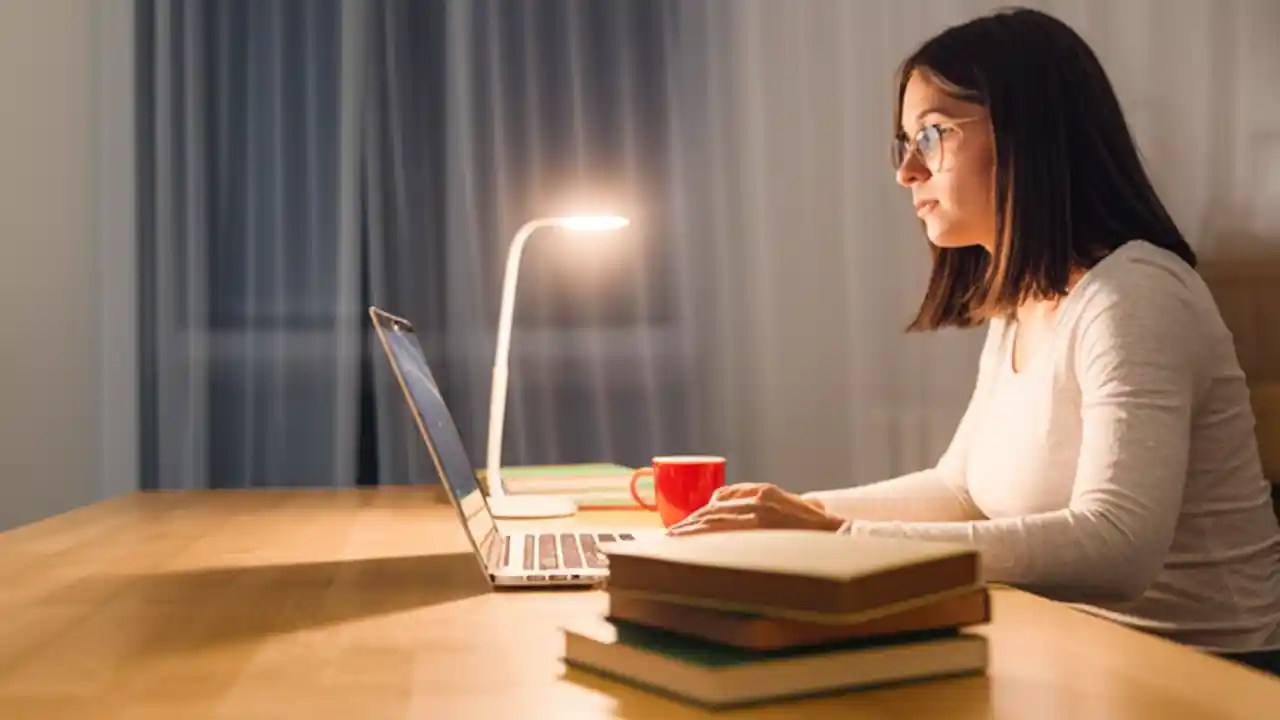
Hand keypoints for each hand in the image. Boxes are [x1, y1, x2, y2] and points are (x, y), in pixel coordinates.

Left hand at [666, 483, 845, 535]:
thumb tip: (753, 511)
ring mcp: (756, 515)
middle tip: (673, 534)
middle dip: (692, 521)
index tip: (692, 520)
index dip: (705, 510)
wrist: (841, 538)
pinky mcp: (757, 531)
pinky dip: (702, 538)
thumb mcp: (795, 507)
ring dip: (690, 530)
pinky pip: (721, 535)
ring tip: (674, 540)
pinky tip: (688, 544)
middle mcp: (757, 499)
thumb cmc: (818, 529)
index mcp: (765, 491)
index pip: (724, 496)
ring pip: (712, 521)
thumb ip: (773, 507)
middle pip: (713, 509)